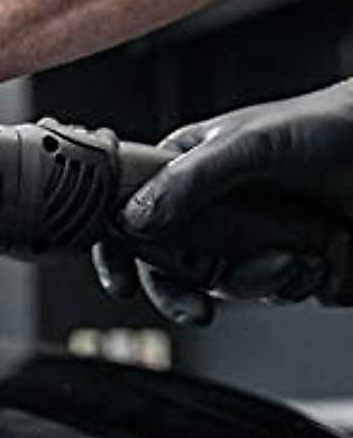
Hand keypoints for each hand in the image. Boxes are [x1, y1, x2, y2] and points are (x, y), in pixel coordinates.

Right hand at [93, 80, 352, 323]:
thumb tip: (132, 218)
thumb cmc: (321, 126)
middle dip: (183, 295)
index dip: (116, 252)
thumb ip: (189, 179)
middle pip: (168, 267)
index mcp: (181, 172)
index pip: (127, 216)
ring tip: (298, 259)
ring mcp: (243, 237)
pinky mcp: (281, 258)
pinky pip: (271, 291)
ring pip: (225, 286)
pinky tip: (319, 260)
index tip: (121, 284)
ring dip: (261, 283)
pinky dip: (296, 284)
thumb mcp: (248, 145)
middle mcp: (206, 209)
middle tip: (199, 311)